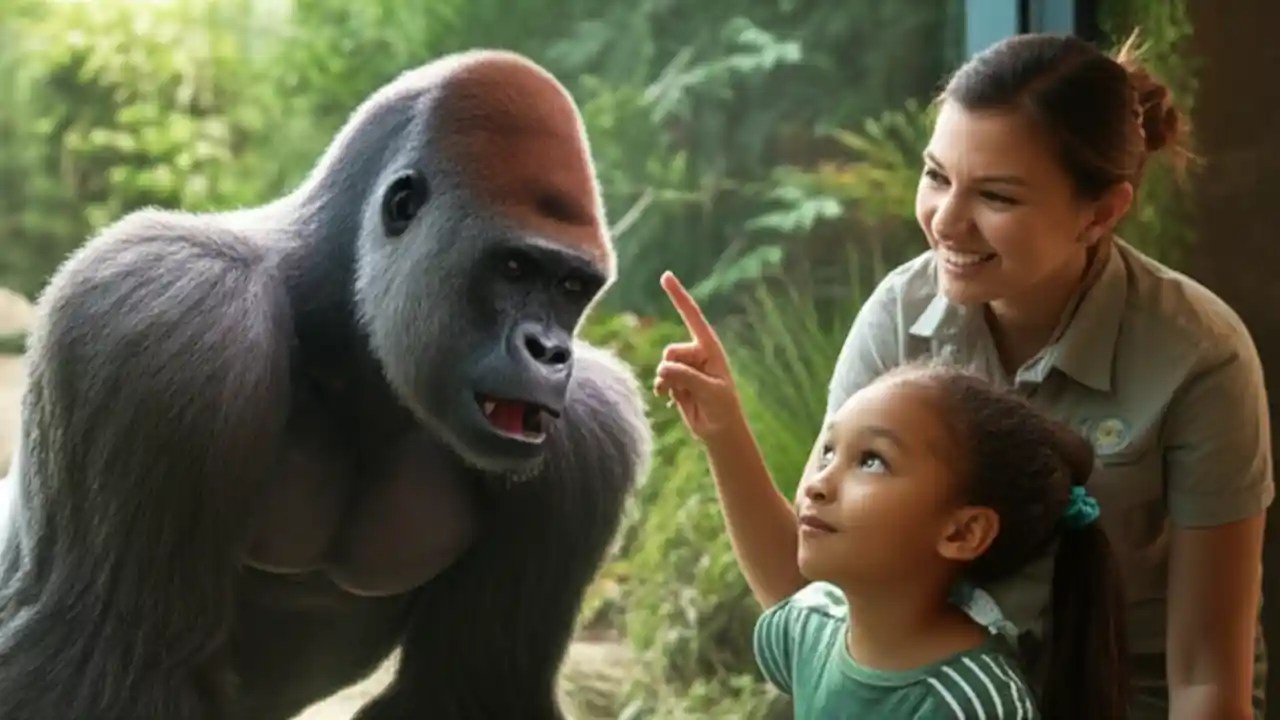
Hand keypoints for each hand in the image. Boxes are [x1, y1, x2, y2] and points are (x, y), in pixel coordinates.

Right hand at [653, 270, 744, 443]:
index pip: (692, 316)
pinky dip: (661, 387)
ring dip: (667, 381)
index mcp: (710, 347)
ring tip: (681, 396)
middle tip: (688, 388)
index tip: (665, 275)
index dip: (678, 296)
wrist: (719, 430)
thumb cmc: (722, 408)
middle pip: (670, 351)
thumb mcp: (710, 391)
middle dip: (673, 369)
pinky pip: (659, 377)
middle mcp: (696, 353)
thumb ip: (687, 377)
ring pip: (663, 365)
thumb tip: (662, 369)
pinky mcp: (676, 380)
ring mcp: (685, 366)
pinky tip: (669, 399)